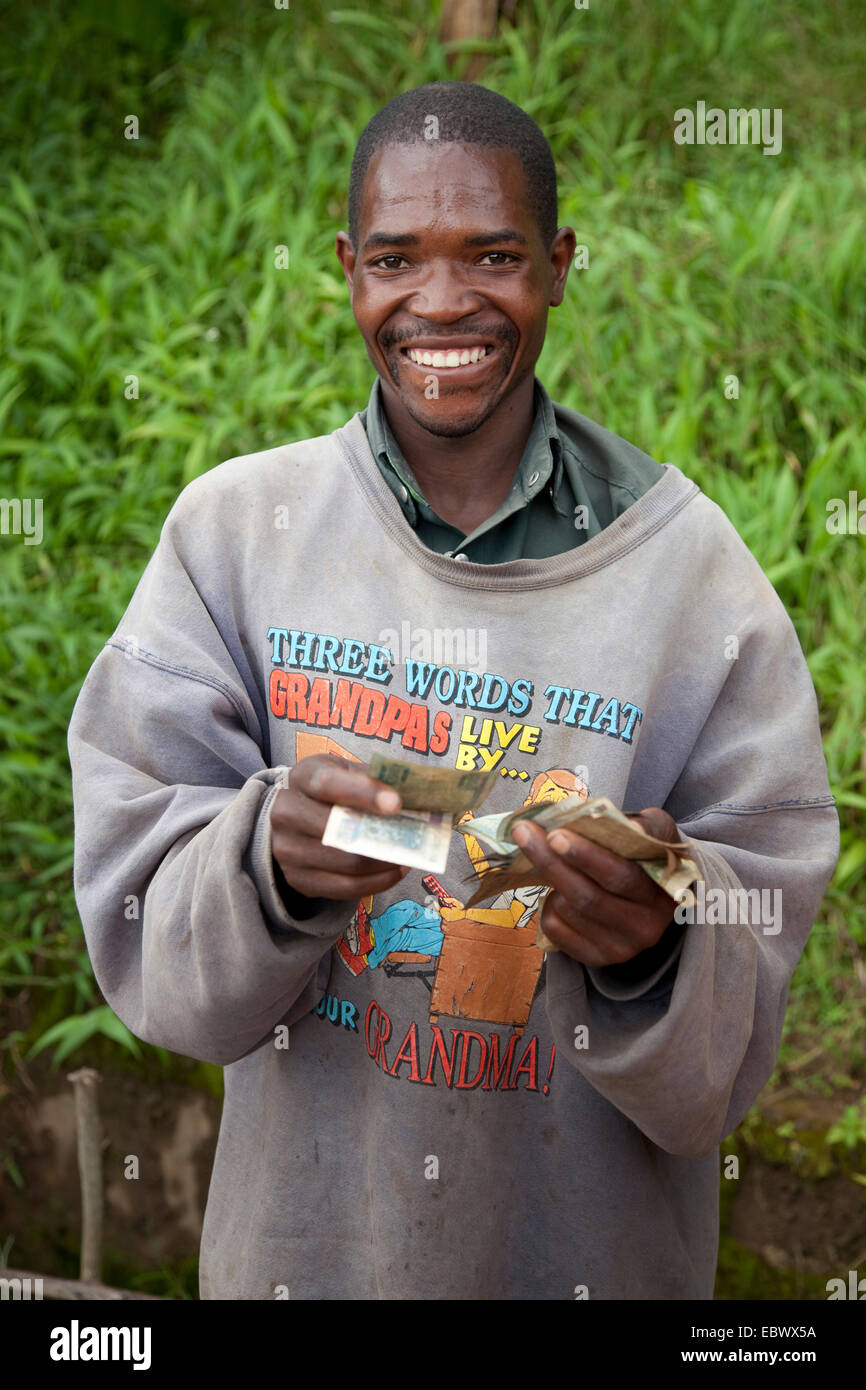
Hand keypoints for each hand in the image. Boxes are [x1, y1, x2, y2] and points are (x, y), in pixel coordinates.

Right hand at [271, 754, 410, 902]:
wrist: (291, 815)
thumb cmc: (327, 790)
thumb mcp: (345, 771)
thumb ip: (373, 778)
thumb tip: (411, 796)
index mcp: (302, 777)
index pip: (328, 784)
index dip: (363, 793)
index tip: (396, 803)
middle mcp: (286, 813)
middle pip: (338, 832)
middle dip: (383, 837)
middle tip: (415, 838)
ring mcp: (287, 850)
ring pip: (347, 864)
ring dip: (386, 863)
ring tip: (409, 856)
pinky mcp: (297, 879)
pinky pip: (345, 888)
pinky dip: (376, 882)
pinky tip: (394, 871)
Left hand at [511, 807, 681, 967]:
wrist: (652, 896)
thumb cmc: (647, 855)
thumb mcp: (658, 832)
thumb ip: (646, 826)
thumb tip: (630, 827)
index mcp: (663, 894)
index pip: (622, 876)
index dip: (587, 857)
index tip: (555, 835)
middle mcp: (646, 927)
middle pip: (588, 897)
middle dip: (552, 863)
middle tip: (525, 834)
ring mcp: (621, 948)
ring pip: (568, 911)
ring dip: (551, 882)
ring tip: (554, 861)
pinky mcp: (597, 958)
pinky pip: (556, 930)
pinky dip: (548, 907)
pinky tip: (559, 894)